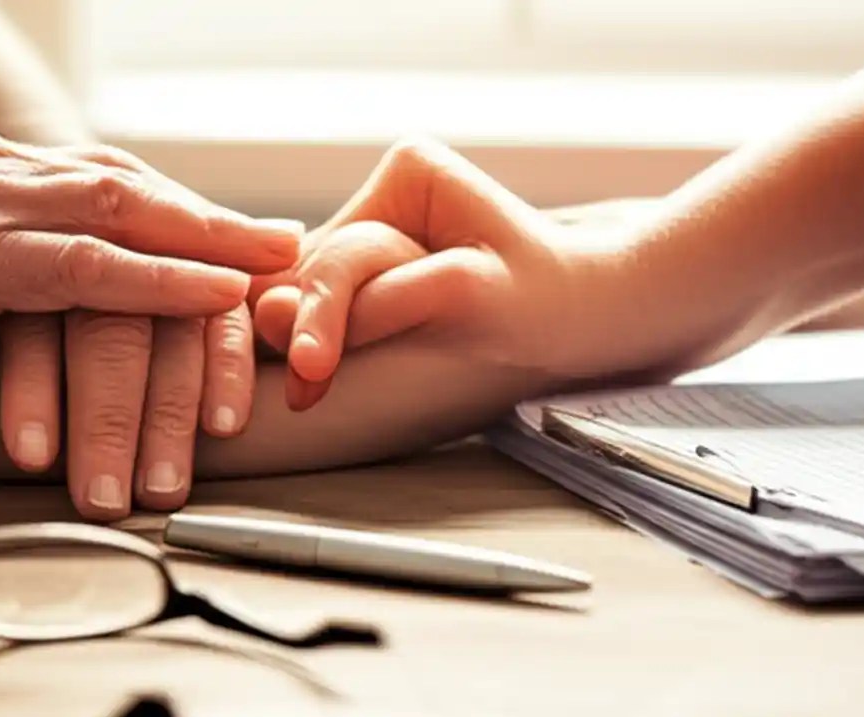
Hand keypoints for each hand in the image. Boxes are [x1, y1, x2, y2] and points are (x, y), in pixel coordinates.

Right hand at [0, 118, 298, 404]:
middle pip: (118, 184)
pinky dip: (155, 278)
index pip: (88, 180)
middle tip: (278, 240)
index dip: (165, 209)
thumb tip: (25, 307)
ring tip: (275, 261)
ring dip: (206, 237)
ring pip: (115, 212)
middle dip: (205, 214)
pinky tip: (215, 291)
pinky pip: (79, 267)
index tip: (223, 236)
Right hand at [249, 139, 640, 409]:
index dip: (318, 314)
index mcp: (408, 174)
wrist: (589, 316)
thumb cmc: (547, 300)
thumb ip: (377, 302)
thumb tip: (274, 314)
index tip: (308, 371)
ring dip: (301, 345)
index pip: (340, 254)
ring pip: (311, 295)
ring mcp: (374, 234)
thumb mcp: (466, 297)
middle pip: (317, 274)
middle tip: (301, 395)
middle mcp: (383, 195)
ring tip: (302, 395)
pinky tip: (306, 382)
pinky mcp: (373, 275)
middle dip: (307, 333)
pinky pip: (326, 311)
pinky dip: (314, 345)